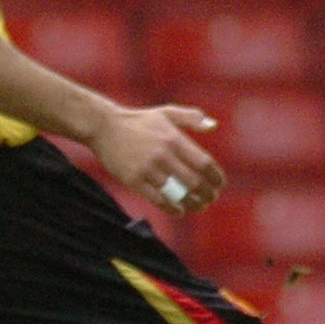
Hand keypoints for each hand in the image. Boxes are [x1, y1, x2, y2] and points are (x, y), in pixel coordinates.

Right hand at [94, 104, 225, 212]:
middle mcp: (163, 155)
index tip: (220, 183)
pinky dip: (172, 208)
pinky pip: (158, 200)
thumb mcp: (166, 113)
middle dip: (208, 193)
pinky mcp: (134, 180)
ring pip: (177, 194)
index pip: (204, 163)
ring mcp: (148, 169)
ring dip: (193, 204)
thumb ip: (192, 118)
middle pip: (194, 182)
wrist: (104, 127)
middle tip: (212, 197)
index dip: (216, 176)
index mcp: (173, 139)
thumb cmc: (138, 121)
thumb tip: (214, 126)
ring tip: (199, 206)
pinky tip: (179, 210)